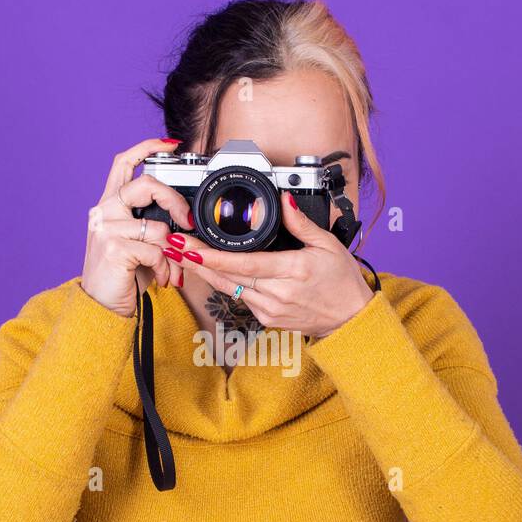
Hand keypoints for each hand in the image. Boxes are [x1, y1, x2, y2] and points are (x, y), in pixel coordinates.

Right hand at [80, 138, 193, 317]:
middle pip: (147, 185)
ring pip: (159, 227)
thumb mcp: (140, 243)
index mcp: (109, 205)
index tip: (171, 144)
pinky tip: (164, 280)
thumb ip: (155, 224)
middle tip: (188, 222)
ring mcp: (106, 228)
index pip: (123, 162)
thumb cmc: (124, 275)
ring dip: (173, 254)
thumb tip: (186, 220)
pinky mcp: (114, 248)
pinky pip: (157, 251)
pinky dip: (167, 268)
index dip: (147, 147)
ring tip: (172, 269)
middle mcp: (103, 211)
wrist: (102, 307)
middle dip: (176, 202)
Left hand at [169, 190, 373, 337]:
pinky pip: (239, 298)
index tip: (189, 246)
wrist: (349, 320)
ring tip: (180, 255)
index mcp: (292, 271)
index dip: (211, 257)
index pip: (242, 263)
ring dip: (203, 272)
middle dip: (196, 261)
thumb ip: (302, 223)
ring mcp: (270, 309)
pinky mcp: (267, 319)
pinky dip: (223, 284)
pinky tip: (208, 272)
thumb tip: (284, 201)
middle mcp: (277, 293)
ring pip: (228, 289)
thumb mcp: (328, 245)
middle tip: (171, 244)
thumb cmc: (342, 282)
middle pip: (226, 277)